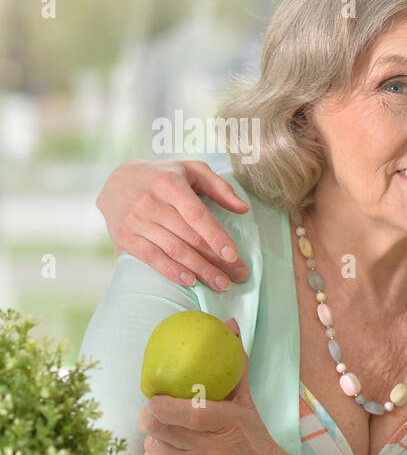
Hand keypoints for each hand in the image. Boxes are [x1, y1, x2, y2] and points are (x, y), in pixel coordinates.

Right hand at [97, 159, 249, 291]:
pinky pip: (152, 258)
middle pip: (188, 237)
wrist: (115, 181)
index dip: (215, 236)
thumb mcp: (192, 170)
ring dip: (200, 270)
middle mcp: (149, 202)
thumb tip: (243, 209)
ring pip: (173, 250)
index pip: (196, 214)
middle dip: (216, 260)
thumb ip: (219, 187)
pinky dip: (172, 272)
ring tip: (222, 284)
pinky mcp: (125, 237)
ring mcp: (135, 221)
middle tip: (238, 276)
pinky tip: (191, 282)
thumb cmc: (163, 176)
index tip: (232, 255)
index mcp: (169, 183)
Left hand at [136, 319, 285, 454]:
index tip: (156, 397)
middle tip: (155, 410)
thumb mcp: (247, 402)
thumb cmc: (253, 438)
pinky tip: (168, 451)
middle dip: (150, 417)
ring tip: (164, 431)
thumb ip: (234, 365)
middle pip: (158, 430)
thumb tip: (228, 326)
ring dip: (153, 437)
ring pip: (153, 448)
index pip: (185, 413)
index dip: (160, 404)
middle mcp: (210, 450)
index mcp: (226, 423)